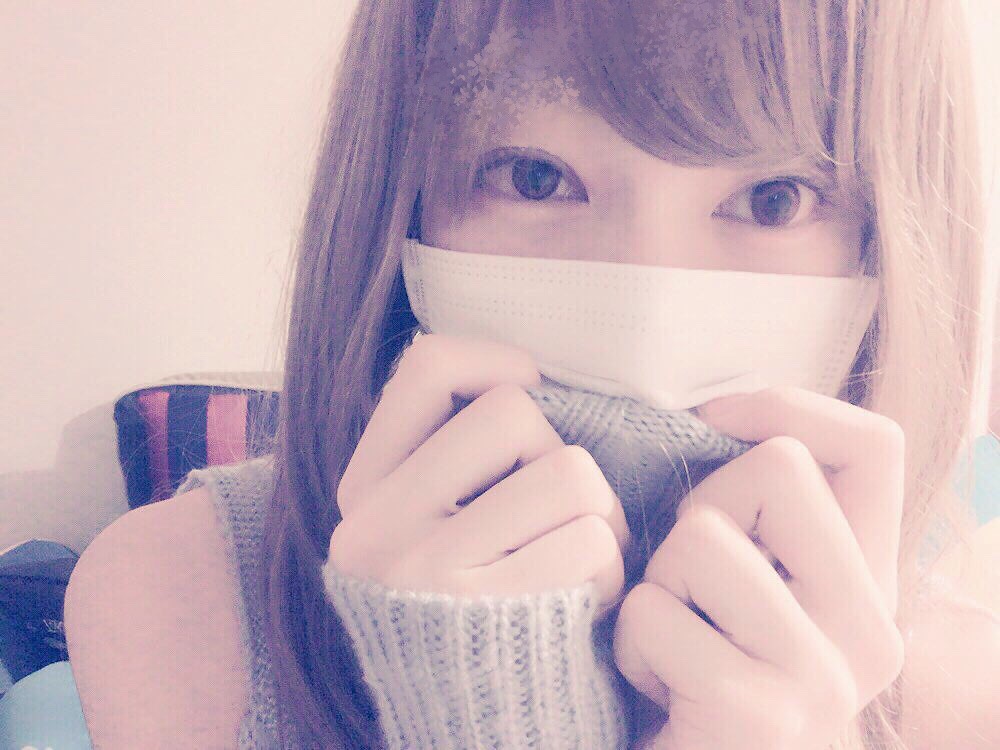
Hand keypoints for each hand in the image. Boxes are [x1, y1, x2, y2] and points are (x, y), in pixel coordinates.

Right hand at [327, 332, 630, 619]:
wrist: (470, 724)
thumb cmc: (471, 608)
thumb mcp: (429, 527)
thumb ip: (454, 456)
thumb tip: (526, 373)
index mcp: (363, 492)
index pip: (426, 368)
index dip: (494, 360)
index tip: (530, 387)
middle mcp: (377, 526)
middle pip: (514, 414)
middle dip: (562, 456)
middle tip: (565, 511)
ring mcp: (427, 571)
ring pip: (569, 474)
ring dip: (600, 517)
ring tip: (581, 556)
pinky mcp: (488, 615)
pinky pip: (589, 544)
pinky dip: (607, 570)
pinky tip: (582, 601)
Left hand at [612, 386, 905, 749]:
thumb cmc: (695, 673)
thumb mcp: (743, 585)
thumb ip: (758, 517)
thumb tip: (714, 418)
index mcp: (873, 590)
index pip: (874, 447)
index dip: (782, 406)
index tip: (711, 422)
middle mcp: (872, 632)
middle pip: (780, 466)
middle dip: (702, 506)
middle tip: (687, 582)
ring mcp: (821, 676)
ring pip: (703, 534)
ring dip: (658, 582)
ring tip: (671, 641)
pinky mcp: (755, 712)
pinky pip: (651, 610)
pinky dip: (629, 642)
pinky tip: (656, 689)